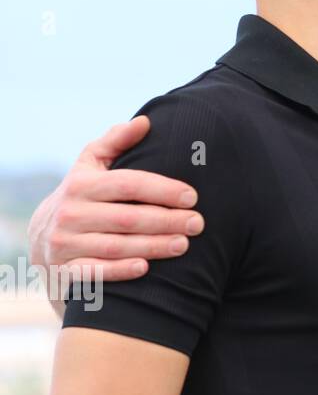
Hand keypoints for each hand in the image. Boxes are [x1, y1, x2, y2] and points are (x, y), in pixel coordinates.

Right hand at [28, 117, 203, 299]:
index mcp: (81, 184)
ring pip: (116, 245)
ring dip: (153, 246)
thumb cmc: (82, 194)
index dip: (162, 189)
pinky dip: (119, 270)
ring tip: (184, 244)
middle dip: (167, 220)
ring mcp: (64, 243)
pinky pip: (94, 272)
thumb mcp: (91, 164)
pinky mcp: (64, 270)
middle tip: (198, 223)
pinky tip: (146, 267)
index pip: (128, 184)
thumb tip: (145, 122)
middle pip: (127, 218)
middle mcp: (70, 213)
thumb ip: (116, 141)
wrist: (41, 237)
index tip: (192, 197)